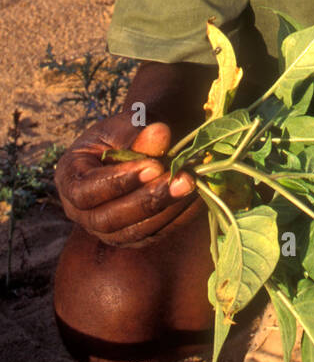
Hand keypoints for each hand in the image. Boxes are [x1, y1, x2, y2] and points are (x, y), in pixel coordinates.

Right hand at [54, 118, 197, 247]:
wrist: (139, 145)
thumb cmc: (125, 132)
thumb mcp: (126, 124)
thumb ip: (137, 132)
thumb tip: (160, 133)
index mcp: (69, 178)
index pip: (86, 191)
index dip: (119, 182)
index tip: (154, 166)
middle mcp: (81, 212)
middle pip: (108, 219)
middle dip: (148, 200)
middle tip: (182, 179)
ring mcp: (105, 230)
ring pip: (132, 232)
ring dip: (165, 210)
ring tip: (192, 185)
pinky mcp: (131, 237)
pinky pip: (152, 235)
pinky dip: (177, 218)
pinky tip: (197, 198)